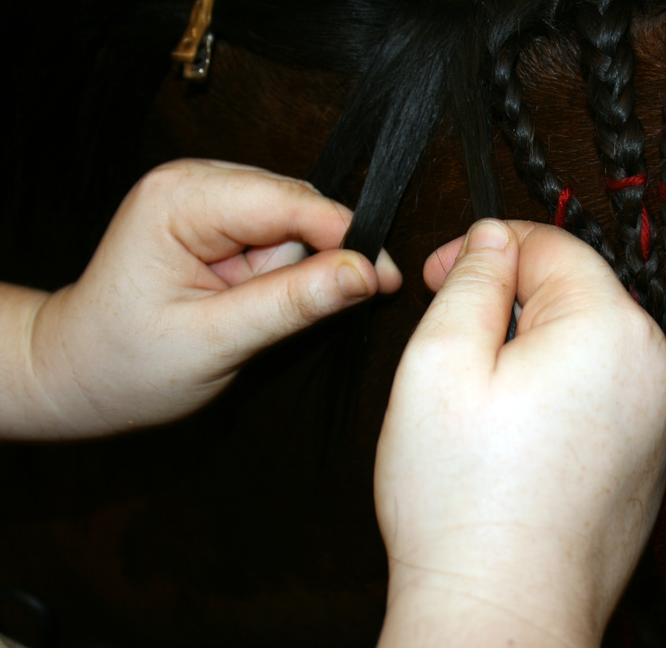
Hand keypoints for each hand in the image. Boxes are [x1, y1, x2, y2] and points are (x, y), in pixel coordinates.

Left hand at [5, 159, 400, 436]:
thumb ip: (293, 303)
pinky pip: (277, 235)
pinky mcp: (215, 217)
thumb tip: (365, 272)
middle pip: (298, 207)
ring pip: (293, 223)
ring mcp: (204, 196)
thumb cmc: (125, 363)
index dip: (348, 239)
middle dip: (308, 262)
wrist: (76, 372)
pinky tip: (244, 298)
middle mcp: (194, 182)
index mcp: (181, 199)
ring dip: (287, 273)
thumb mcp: (215, 342)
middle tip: (275, 316)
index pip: (292, 202)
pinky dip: (277, 272)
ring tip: (241, 311)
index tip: (386, 282)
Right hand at [374, 219, 665, 647]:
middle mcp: (651, 367)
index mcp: (608, 328)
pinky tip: (514, 439)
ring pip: (585, 343)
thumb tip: (493, 239)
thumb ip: (473, 280)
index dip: (484, 248)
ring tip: (480, 401)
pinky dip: (557, 392)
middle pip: (575, 291)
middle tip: (452, 340)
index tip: (439, 272)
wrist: (503, 611)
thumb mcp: (440, 361)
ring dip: (531, 348)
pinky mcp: (647, 457)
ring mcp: (658, 417)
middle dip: (509, 299)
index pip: (550, 243)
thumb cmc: (464, 503)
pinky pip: (600, 393)